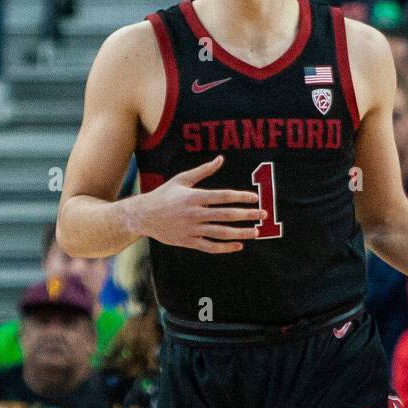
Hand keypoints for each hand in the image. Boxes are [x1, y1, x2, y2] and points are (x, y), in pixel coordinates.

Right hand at [136, 153, 265, 252]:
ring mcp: (192, 229)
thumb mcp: (181, 180)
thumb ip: (203, 171)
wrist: (143, 216)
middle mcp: (194, 214)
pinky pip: (210, 247)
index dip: (240, 197)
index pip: (223, 196)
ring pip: (221, 233)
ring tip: (255, 232)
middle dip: (247, 215)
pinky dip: (225, 248)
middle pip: (226, 215)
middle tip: (264, 215)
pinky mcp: (188, 242)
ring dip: (240, 233)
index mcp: (194, 197)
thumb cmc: (163, 195)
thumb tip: (221, 159)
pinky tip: (239, 245)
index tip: (255, 198)